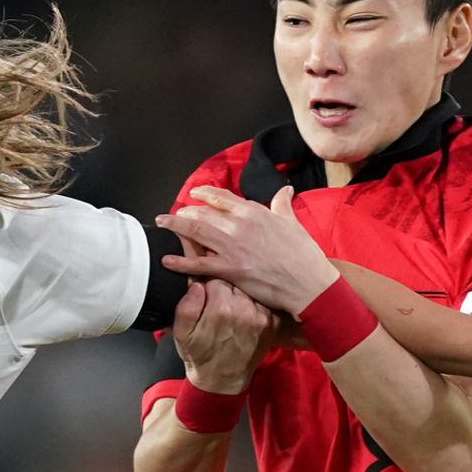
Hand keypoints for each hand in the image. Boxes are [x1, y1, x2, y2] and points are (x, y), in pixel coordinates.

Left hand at [157, 186, 337, 313]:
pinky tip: (167, 260)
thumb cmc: (303, 254)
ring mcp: (233, 247)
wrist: (308, 282)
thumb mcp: (292, 222)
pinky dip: (181, 261)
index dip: (204, 194)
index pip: (221, 197)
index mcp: (254, 212)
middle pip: (203, 214)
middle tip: (174, 214)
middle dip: (185, 212)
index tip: (193, 193)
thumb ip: (282, 204)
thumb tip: (285, 188)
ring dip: (176, 227)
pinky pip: (199, 264)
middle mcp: (240, 225)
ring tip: (163, 224)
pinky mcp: (230, 269)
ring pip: (196, 232)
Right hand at [173, 275, 282, 394]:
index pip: (216, 278)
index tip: (206, 297)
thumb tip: (196, 284)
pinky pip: (262, 302)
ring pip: (249, 290)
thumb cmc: (200, 355)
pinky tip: (244, 317)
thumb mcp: (182, 334)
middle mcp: (244, 310)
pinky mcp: (271, 323)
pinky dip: (253, 305)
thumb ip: (186, 306)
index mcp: (220, 309)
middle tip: (218, 306)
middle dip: (225, 290)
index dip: (209, 286)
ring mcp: (261, 317)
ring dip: (241, 296)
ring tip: (232, 312)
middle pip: (235, 282)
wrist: (223, 380)